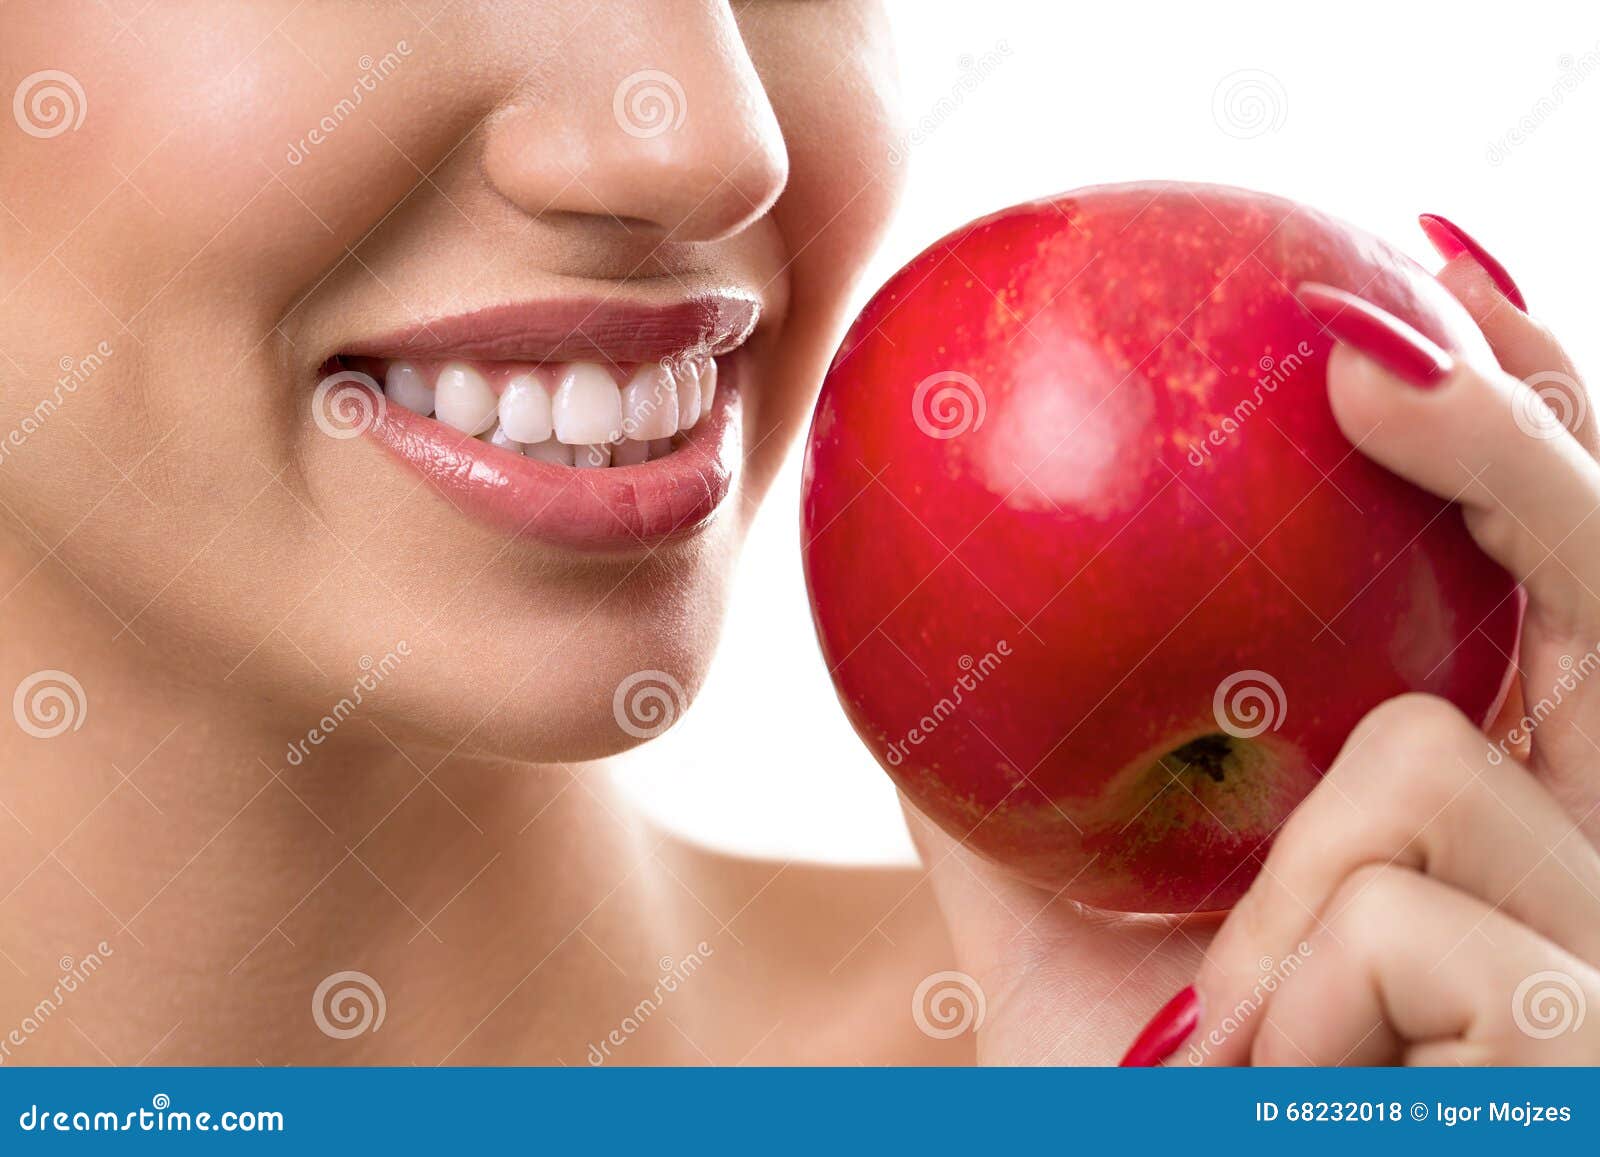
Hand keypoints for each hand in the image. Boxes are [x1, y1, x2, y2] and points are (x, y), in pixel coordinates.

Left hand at [912, 215, 1599, 1065]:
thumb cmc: (1139, 1091)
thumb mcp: (1061, 927)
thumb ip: (1013, 782)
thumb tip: (916, 623)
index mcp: (1517, 811)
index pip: (1554, 572)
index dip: (1522, 415)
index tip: (1426, 264)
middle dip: (1505, 440)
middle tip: (1361, 347)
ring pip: (1425, 761)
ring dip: (1270, 904)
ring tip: (1229, 1034)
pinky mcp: (1580, 1029)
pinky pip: (1384, 916)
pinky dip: (1278, 995)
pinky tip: (1274, 1080)